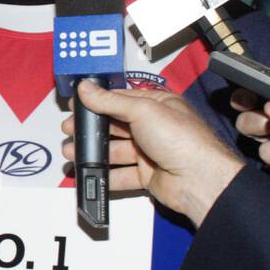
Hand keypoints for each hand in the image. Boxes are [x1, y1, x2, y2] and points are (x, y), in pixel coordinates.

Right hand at [62, 81, 244, 225]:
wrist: (199, 180)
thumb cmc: (183, 141)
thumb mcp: (143, 110)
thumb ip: (110, 101)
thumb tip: (87, 89)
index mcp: (157, 105)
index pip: (120, 100)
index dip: (97, 102)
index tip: (76, 106)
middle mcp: (154, 128)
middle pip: (115, 126)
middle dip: (91, 130)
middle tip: (70, 131)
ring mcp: (150, 153)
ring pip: (115, 151)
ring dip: (93, 153)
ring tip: (73, 153)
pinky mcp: (147, 176)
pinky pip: (121, 175)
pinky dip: (105, 175)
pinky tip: (90, 173)